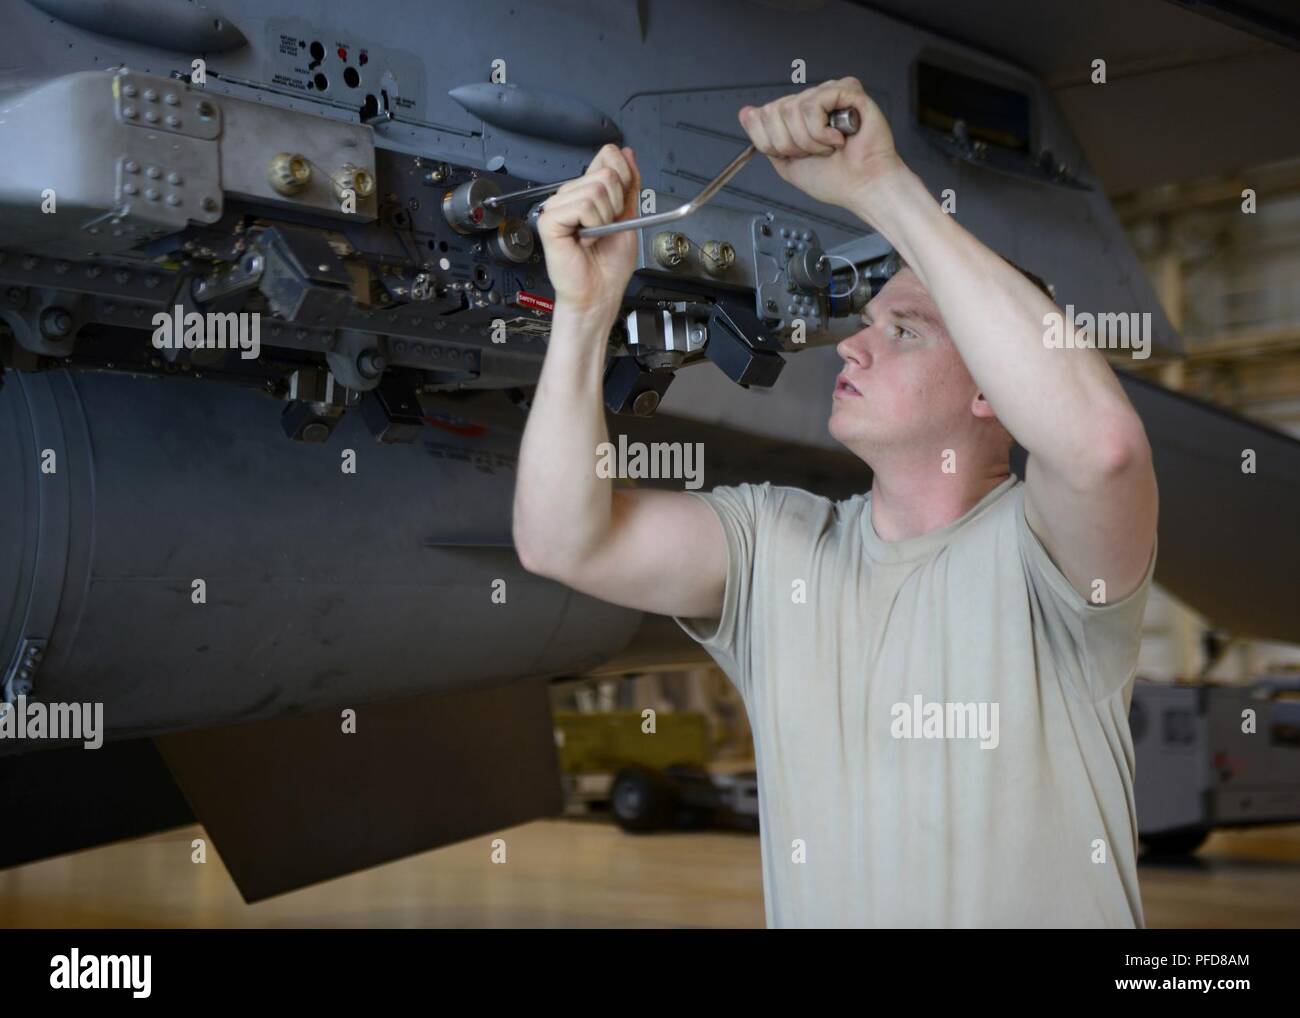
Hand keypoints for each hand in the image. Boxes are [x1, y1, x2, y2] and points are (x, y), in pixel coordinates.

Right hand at [535, 144, 640, 318]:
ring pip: (595, 189)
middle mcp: (571, 196)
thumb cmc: (609, 266)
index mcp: (588, 192)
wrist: (599, 293)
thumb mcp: (629, 218)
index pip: (607, 156)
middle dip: (616, 205)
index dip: (623, 176)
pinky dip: (591, 225)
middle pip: (605, 173)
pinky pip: (582, 206)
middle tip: (604, 229)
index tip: (622, 205)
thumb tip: (627, 154)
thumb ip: (628, 185)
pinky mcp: (549, 219)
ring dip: (604, 219)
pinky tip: (583, 239)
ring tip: (593, 236)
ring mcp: (558, 206)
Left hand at [738, 77, 899, 210]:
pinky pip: (814, 103)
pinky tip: (838, 137)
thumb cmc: (835, 179)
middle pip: (774, 111)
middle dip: (790, 143)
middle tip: (815, 152)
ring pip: (792, 108)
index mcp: (796, 117)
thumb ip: (764, 139)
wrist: (862, 187)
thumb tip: (746, 113)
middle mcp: (811, 102)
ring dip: (809, 140)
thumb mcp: (785, 164)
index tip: (794, 155)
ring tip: (829, 147)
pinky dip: (821, 130)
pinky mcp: (847, 90)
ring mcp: (829, 93)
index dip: (772, 142)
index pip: (762, 115)